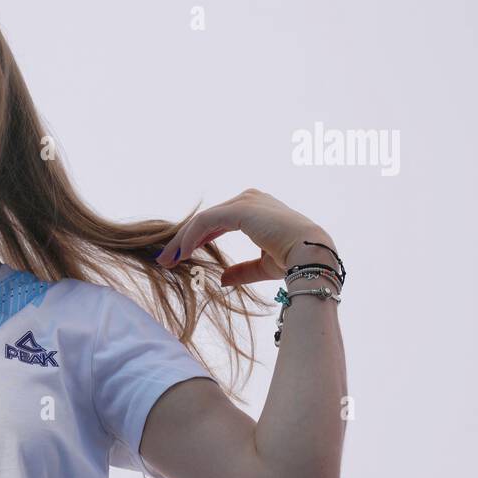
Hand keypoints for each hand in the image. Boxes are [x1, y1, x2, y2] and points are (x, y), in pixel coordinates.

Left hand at [156, 189, 334, 286]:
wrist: (312, 257)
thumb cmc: (294, 261)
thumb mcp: (263, 266)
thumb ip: (242, 270)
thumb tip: (223, 278)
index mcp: (255, 209)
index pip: (216, 221)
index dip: (196, 239)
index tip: (179, 257)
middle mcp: (249, 199)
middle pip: (205, 219)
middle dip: (183, 240)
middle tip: (165, 259)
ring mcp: (245, 202)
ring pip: (202, 220)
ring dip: (181, 240)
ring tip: (167, 260)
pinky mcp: (241, 210)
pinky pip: (206, 222)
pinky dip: (191, 238)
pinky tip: (183, 254)